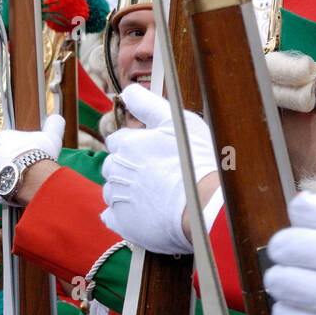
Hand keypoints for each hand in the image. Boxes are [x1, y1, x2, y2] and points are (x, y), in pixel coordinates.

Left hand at [0, 114, 62, 204]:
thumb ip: (53, 125)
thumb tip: (57, 117)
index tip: (23, 155)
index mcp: (1, 138)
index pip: (4, 143)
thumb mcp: (50, 135)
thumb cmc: (38, 154)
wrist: (30, 175)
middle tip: (15, 170)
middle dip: (1, 163)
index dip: (14, 150)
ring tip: (2, 182)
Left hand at [99, 84, 215, 254]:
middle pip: (112, 164)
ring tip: (154, 194)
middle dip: (128, 166)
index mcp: (128, 145)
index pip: (118, 139)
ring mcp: (118, 198)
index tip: (152, 151)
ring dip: (125, 189)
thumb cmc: (196, 161)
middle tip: (156, 173)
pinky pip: (111, 216)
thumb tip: (127, 91)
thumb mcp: (178, 121)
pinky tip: (141, 212)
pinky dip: (121, 214)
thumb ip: (148, 104)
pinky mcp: (122, 223)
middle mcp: (117, 170)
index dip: (135, 143)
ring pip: (112, 190)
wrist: (204, 206)